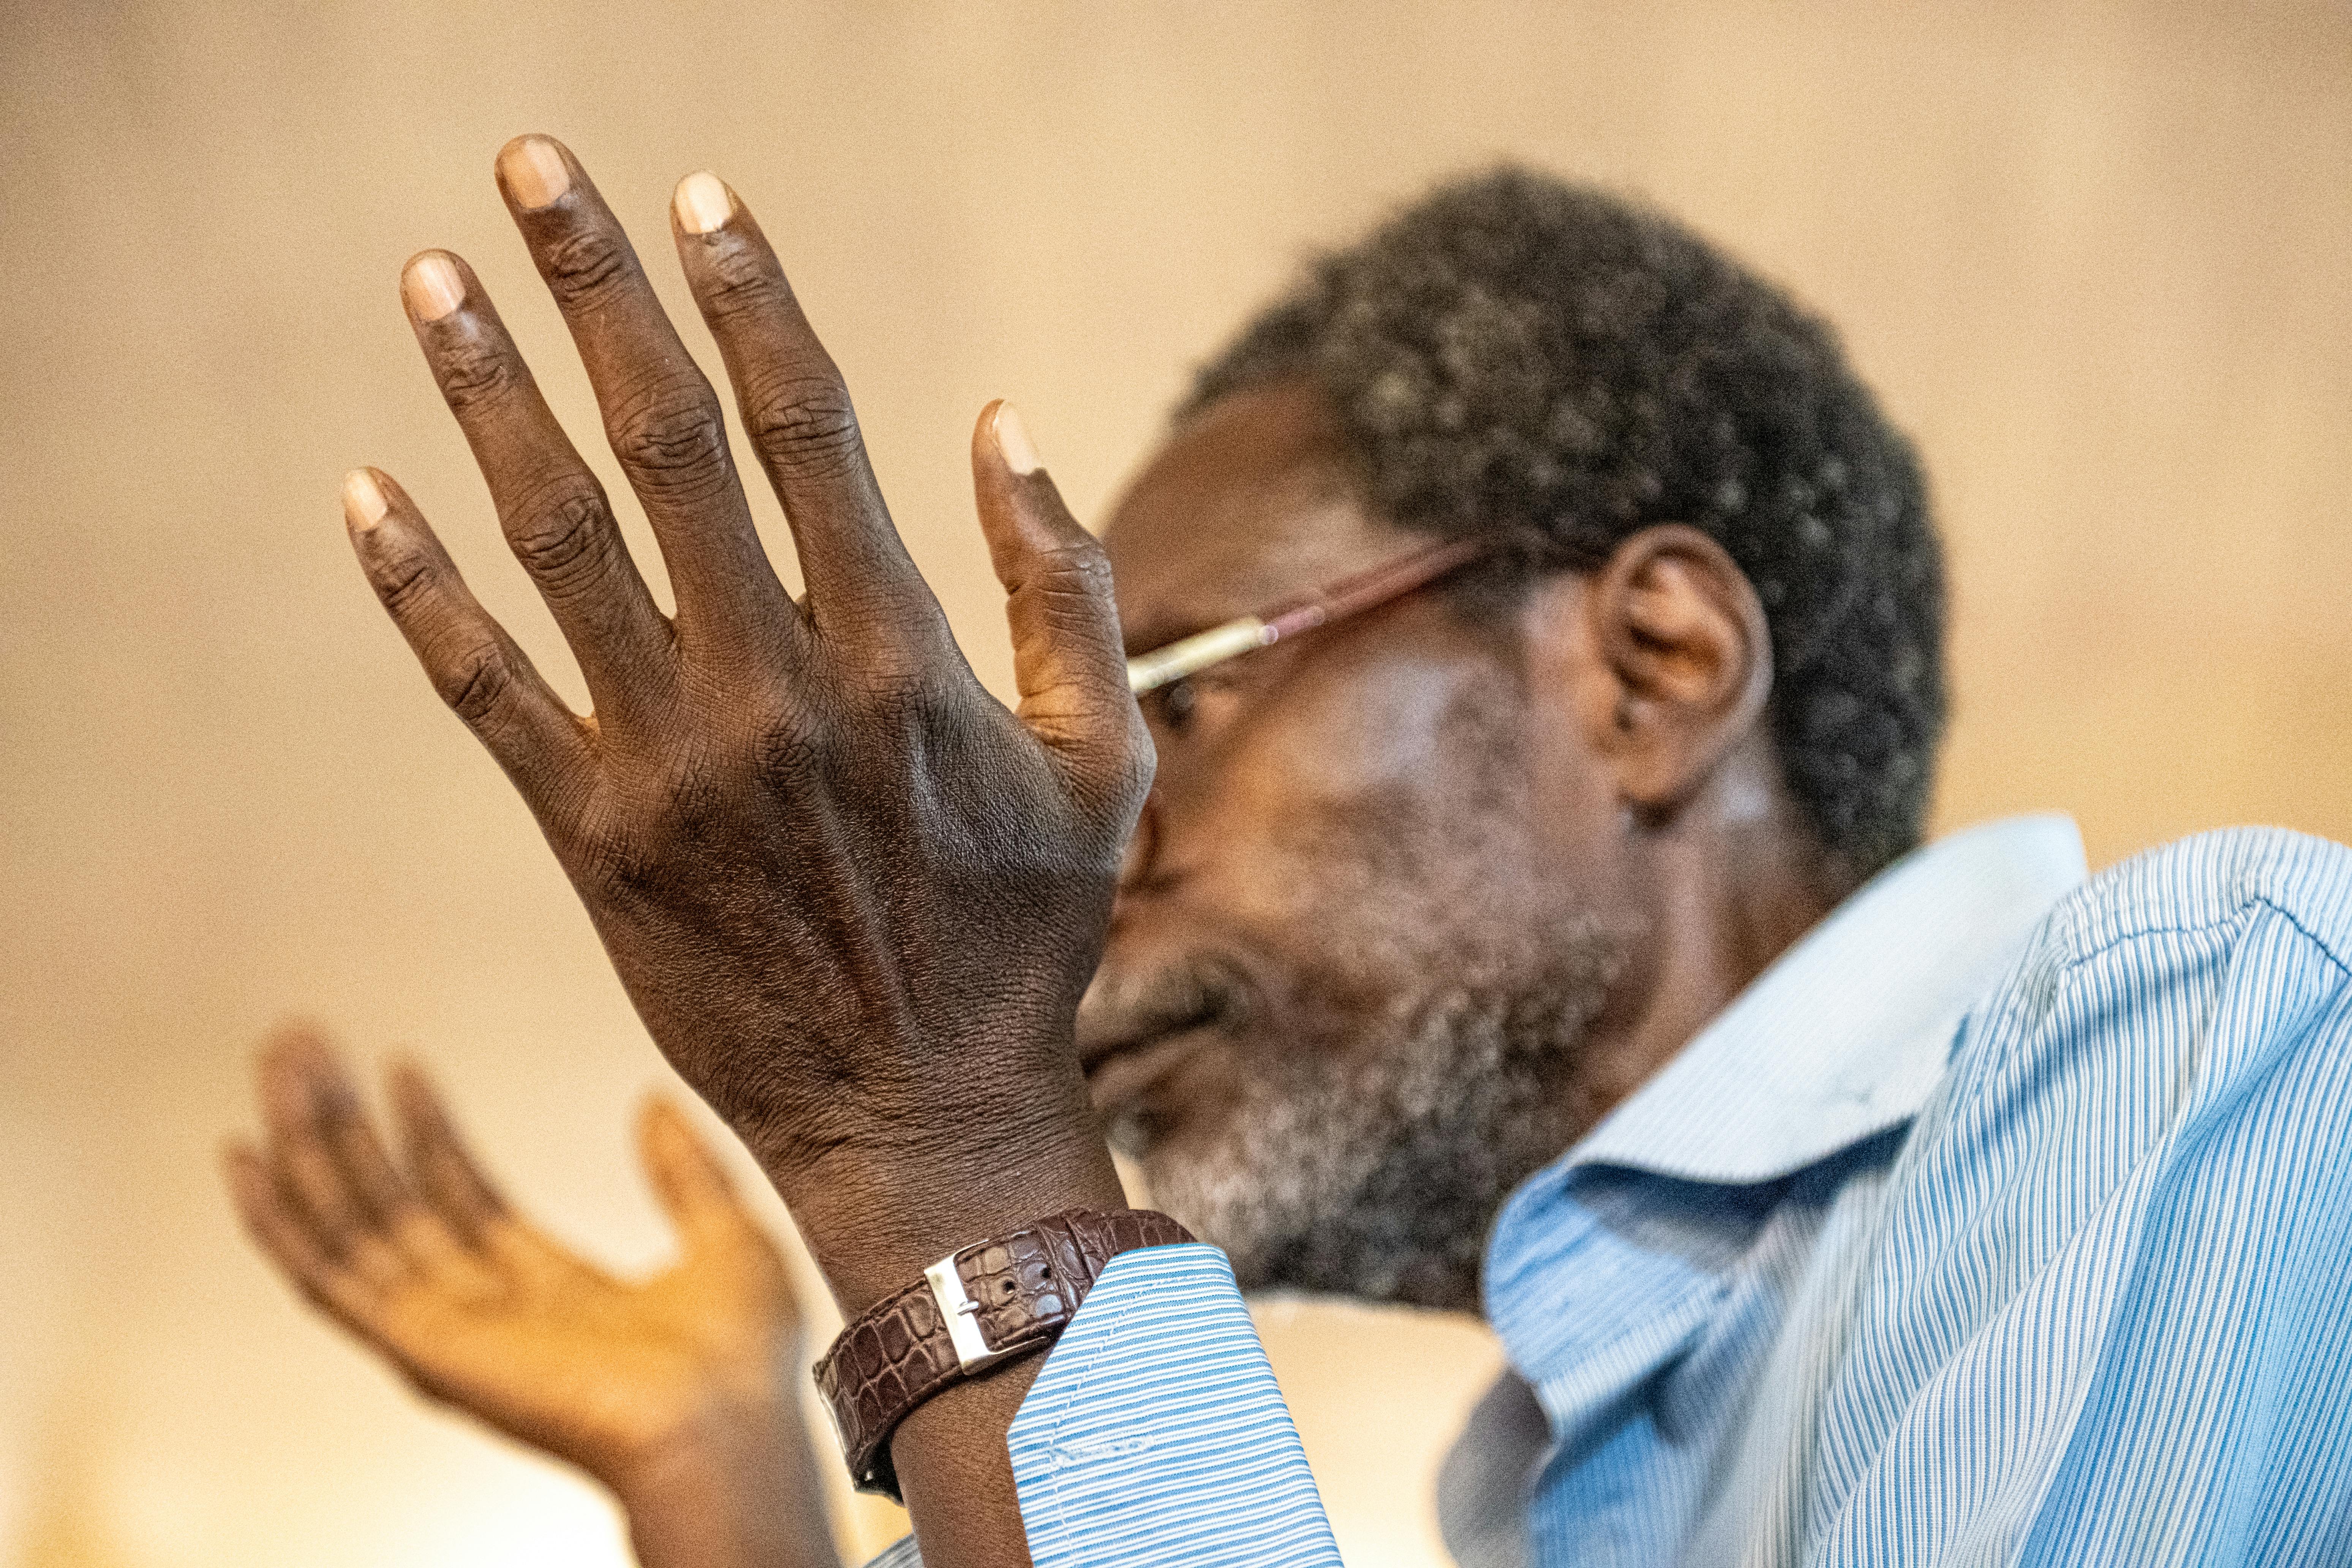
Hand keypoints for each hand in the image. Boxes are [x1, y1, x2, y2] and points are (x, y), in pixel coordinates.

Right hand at [223, 1026, 813, 1527]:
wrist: (729, 1426)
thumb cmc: (741, 1363)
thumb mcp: (726, 1235)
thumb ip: (683, 1171)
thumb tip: (653, 1101)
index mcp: (550, 1293)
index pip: (460, 1198)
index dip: (426, 1131)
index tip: (401, 1065)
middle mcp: (485, 1314)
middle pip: (388, 1205)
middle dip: (342, 1125)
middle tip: (302, 1046)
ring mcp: (447, 1333)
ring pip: (348, 1227)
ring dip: (305, 1147)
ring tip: (277, 1068)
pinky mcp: (423, 1348)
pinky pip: (331, 1279)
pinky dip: (282, 1220)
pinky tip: (248, 1162)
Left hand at [342, 136, 1144, 1311]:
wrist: (919, 1118)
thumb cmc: (1022, 935)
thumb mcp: (1103, 758)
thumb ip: (1067, 584)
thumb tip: (1002, 423)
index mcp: (901, 657)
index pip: (805, 426)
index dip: (747, 296)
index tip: (698, 198)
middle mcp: (775, 691)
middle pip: (665, 442)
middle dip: (596, 290)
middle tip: (531, 168)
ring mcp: (673, 766)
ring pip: (556, 542)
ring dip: (485, 397)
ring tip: (431, 282)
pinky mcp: (593, 841)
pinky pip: (485, 692)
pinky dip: (419, 592)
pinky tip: (365, 496)